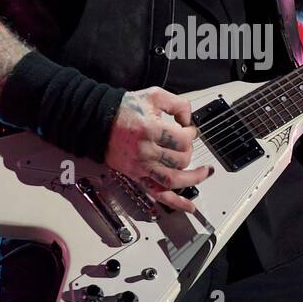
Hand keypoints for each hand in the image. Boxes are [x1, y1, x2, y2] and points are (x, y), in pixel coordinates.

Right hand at [105, 86, 211, 212]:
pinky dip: (176, 203)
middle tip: (185, 143)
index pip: (183, 139)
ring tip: (204, 173)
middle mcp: (146, 151)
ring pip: (174, 179)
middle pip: (181, 158)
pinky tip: (189, 206)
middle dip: (188, 149)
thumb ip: (178, 104)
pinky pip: (159, 194)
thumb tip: (189, 120)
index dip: (191, 133)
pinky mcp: (137, 176)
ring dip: (193, 178)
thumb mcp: (154, 95)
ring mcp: (141, 166)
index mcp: (150, 130)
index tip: (188, 129)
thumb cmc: (124, 109)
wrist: (98, 121)